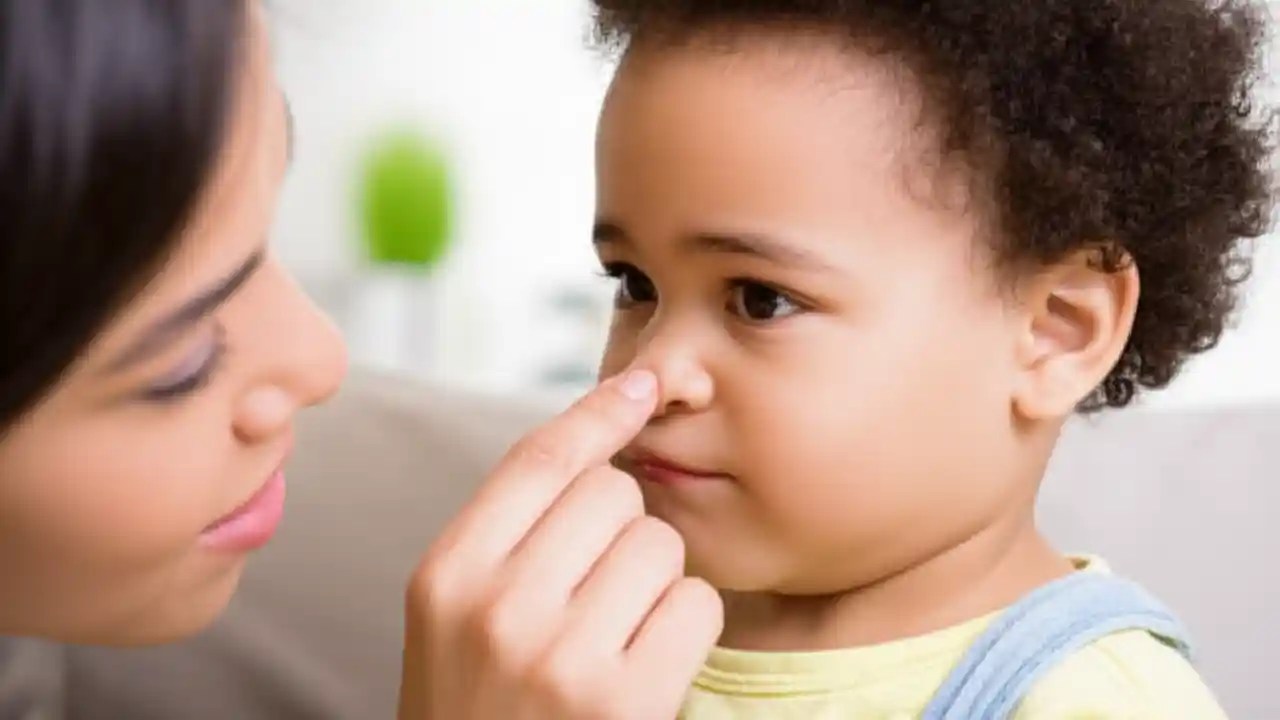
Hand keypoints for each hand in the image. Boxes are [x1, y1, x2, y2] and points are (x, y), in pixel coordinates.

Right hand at [398, 370, 723, 719]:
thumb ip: (510, 534)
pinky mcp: (624, 702)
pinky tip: (646, 666)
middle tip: (596, 589)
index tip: (640, 384)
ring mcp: (560, 656)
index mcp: (446, 574)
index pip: (539, 459)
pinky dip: (685, 628)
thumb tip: (603, 434)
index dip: (599, 413)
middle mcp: (496, 607)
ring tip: (615, 635)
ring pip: (659, 545)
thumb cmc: (479, 705)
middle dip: (621, 530)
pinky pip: (695, 605)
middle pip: (612, 494)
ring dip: (655, 581)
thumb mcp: (457, 616)